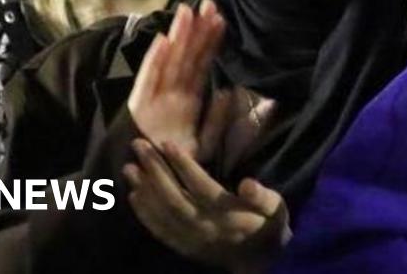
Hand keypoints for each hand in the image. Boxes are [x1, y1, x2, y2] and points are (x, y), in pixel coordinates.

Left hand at [124, 139, 290, 271]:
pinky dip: (144, 214)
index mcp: (229, 215)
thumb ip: (263, 197)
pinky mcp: (184, 247)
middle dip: (155, 170)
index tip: (166, 143)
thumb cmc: (268, 225)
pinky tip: (134, 196)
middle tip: (139, 146)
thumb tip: (247, 183)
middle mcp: (206, 228)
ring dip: (144, 189)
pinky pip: (160, 231)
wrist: (260, 261)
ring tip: (130, 167)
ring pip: (163, 214)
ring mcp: (192, 239)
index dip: (183, 165)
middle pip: (174, 198)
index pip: (201, 187)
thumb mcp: (276, 208)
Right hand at [128, 0, 225, 155]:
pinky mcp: (139, 107)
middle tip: (209, 3)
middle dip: (196, 30)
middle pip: (185, 57)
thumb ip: (216, 121)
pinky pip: (148, 80)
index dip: (210, 42)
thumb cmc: (175, 166)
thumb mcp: (204, 145)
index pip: (200, 65)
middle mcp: (170, 94)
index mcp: (186, 100)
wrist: (147, 187)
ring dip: (178, 37)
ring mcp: (154, 99)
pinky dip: (154, 61)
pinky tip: (163, 41)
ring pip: (168, 62)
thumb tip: (228, 92)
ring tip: (188, 12)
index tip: (221, 19)